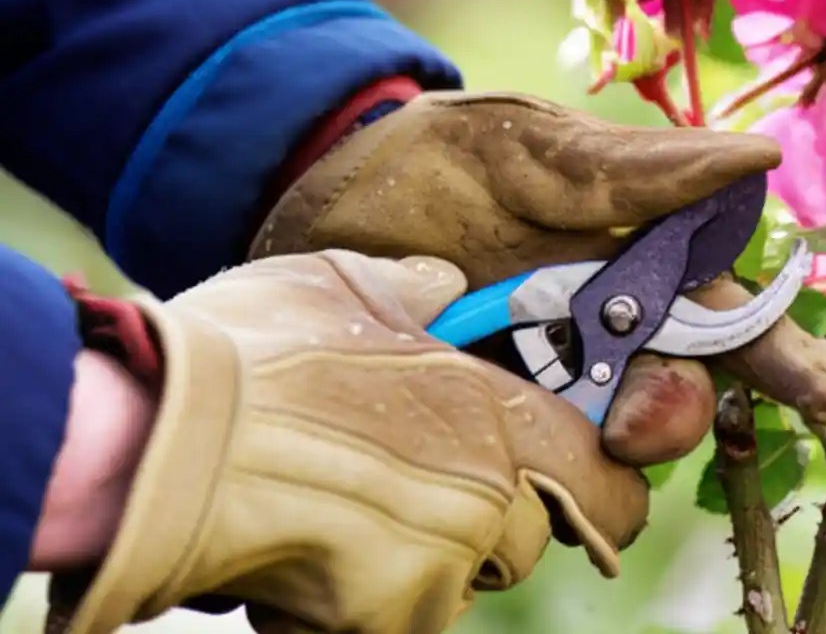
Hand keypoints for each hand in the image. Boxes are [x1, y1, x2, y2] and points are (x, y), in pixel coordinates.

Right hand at [49, 250, 647, 633]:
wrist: (156, 443)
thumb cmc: (252, 355)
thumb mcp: (343, 285)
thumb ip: (413, 289)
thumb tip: (444, 285)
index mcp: (487, 417)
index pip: (603, 479)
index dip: (609, 490)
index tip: (590, 491)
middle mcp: (477, 501)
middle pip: (528, 538)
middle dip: (493, 520)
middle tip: (423, 485)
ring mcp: (427, 570)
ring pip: (459, 581)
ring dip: (424, 559)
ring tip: (348, 509)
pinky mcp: (372, 622)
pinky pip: (391, 617)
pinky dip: (360, 595)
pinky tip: (308, 546)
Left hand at [249, 92, 825, 463]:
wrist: (303, 209)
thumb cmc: (428, 166)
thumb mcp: (519, 151)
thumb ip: (626, 170)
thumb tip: (756, 159)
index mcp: (632, 270)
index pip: (724, 320)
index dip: (780, 356)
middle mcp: (600, 343)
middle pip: (673, 402)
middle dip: (669, 417)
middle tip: (630, 422)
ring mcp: (539, 397)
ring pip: (605, 457)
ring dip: (589, 455)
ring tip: (522, 419)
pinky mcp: (479, 439)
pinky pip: (526, 485)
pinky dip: (521, 486)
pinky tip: (484, 468)